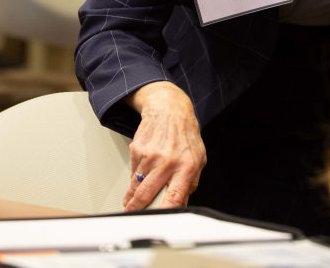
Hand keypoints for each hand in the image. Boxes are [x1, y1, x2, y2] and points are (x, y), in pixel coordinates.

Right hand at [124, 82, 206, 210]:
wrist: (169, 109)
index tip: (158, 220)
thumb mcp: (198, 158)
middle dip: (137, 208)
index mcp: (186, 166)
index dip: (166, 211)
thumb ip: (190, 182)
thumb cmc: (185, 135)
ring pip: (136, 185)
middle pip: (147, 193)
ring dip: (133, 196)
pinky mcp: (137, 150)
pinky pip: (132, 172)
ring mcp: (150, 156)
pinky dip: (134, 177)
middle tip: (133, 214)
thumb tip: (180, 203)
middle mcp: (168, 162)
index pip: (176, 196)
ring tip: (132, 201)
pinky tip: (140, 174)